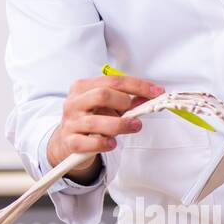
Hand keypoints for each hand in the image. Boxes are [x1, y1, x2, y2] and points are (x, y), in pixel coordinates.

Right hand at [47, 75, 166, 182]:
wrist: (67, 141)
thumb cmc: (90, 119)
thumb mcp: (106, 107)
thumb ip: (126, 101)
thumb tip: (148, 97)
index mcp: (82, 87)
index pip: (113, 81)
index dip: (138, 85)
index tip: (156, 92)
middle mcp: (74, 102)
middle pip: (102, 95)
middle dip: (124, 102)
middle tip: (137, 112)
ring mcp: (71, 122)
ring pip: (96, 121)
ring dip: (120, 124)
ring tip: (134, 127)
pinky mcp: (70, 141)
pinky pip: (87, 142)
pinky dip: (103, 143)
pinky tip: (112, 143)